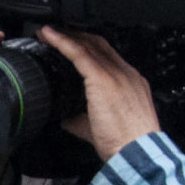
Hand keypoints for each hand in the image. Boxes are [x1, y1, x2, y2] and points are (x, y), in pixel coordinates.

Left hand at [38, 25, 160, 162]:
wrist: (136, 151)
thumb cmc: (125, 144)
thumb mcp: (101, 127)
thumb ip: (82, 118)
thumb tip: (65, 118)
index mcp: (130, 82)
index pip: (108, 56)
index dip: (88, 47)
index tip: (72, 45)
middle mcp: (126, 73)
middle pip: (99, 44)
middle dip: (77, 37)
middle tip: (55, 34)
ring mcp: (116, 74)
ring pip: (89, 45)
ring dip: (67, 36)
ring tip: (48, 33)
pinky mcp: (103, 78)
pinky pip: (79, 54)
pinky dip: (63, 42)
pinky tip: (50, 37)